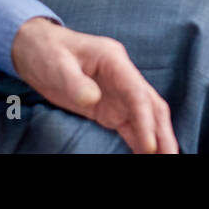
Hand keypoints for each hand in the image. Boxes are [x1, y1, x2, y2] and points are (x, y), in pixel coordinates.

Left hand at [10, 17, 177, 153]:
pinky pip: (131, 126)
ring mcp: (118, 93)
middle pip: (151, 106)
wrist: (36, 48)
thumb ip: (75, 82)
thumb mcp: (56, 64)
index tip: (150, 146)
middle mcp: (123, 77)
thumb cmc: (47, 51)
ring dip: (157, 139)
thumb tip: (92, 99)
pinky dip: (142, 141)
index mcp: (114, 61)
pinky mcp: (109, 107)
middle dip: (164, 133)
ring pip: (146, 118)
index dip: (146, 121)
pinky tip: (148, 155)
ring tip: (167, 160)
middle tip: (171, 158)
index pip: (138, 94)